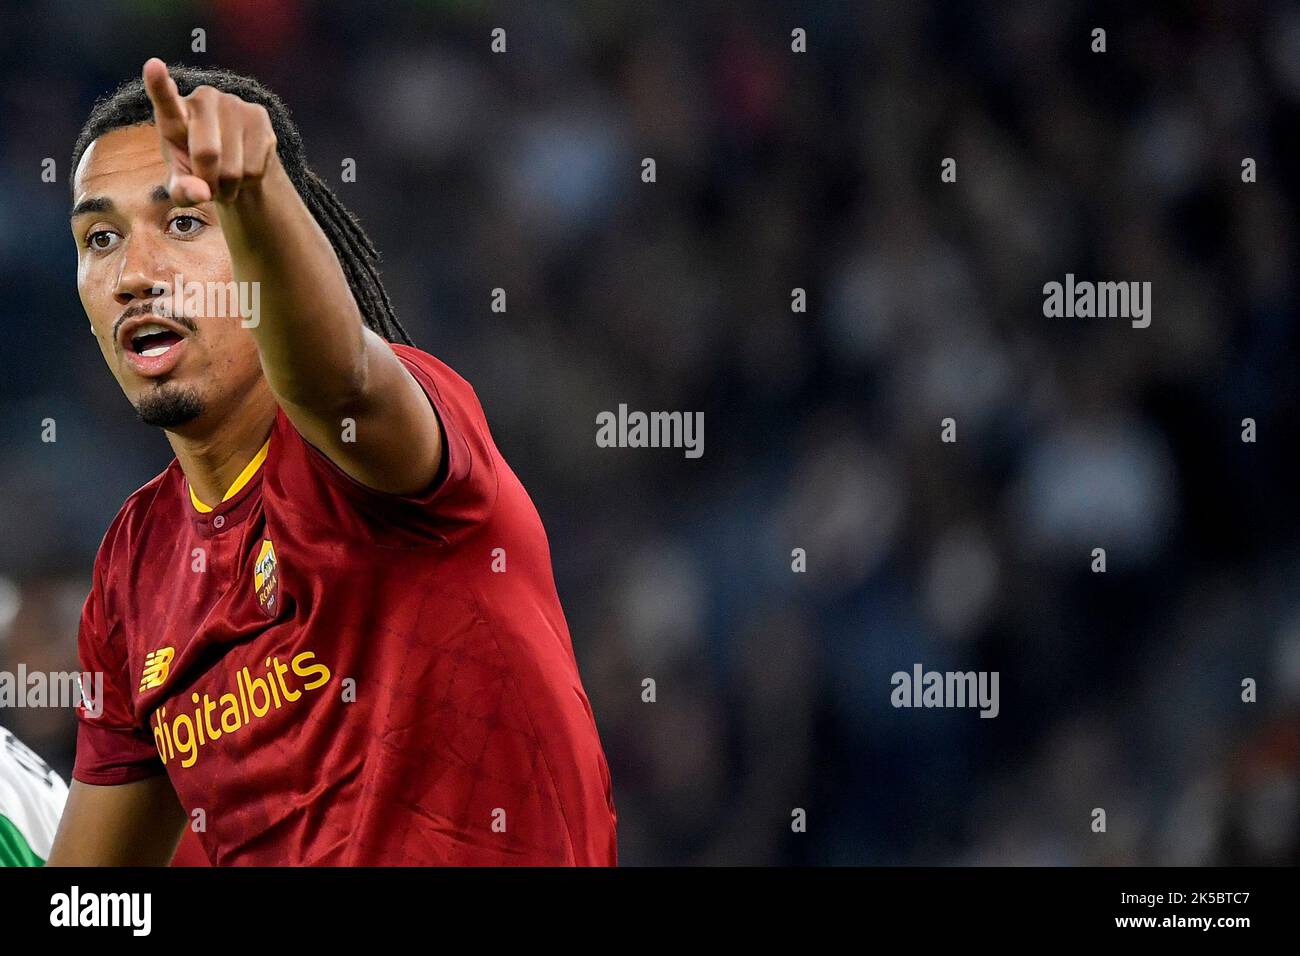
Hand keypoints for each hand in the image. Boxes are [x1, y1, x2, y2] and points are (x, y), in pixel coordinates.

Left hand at [143, 58, 277, 204]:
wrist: (236, 168)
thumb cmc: (197, 171)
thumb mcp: (182, 184)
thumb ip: (182, 190)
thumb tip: (201, 193)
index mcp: (174, 113)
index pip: (165, 98)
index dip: (159, 84)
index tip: (153, 65)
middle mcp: (203, 99)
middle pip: (206, 153)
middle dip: (209, 181)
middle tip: (208, 187)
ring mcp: (234, 103)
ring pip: (233, 167)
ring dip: (230, 186)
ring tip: (226, 180)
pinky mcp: (259, 116)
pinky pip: (255, 167)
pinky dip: (249, 182)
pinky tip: (245, 173)